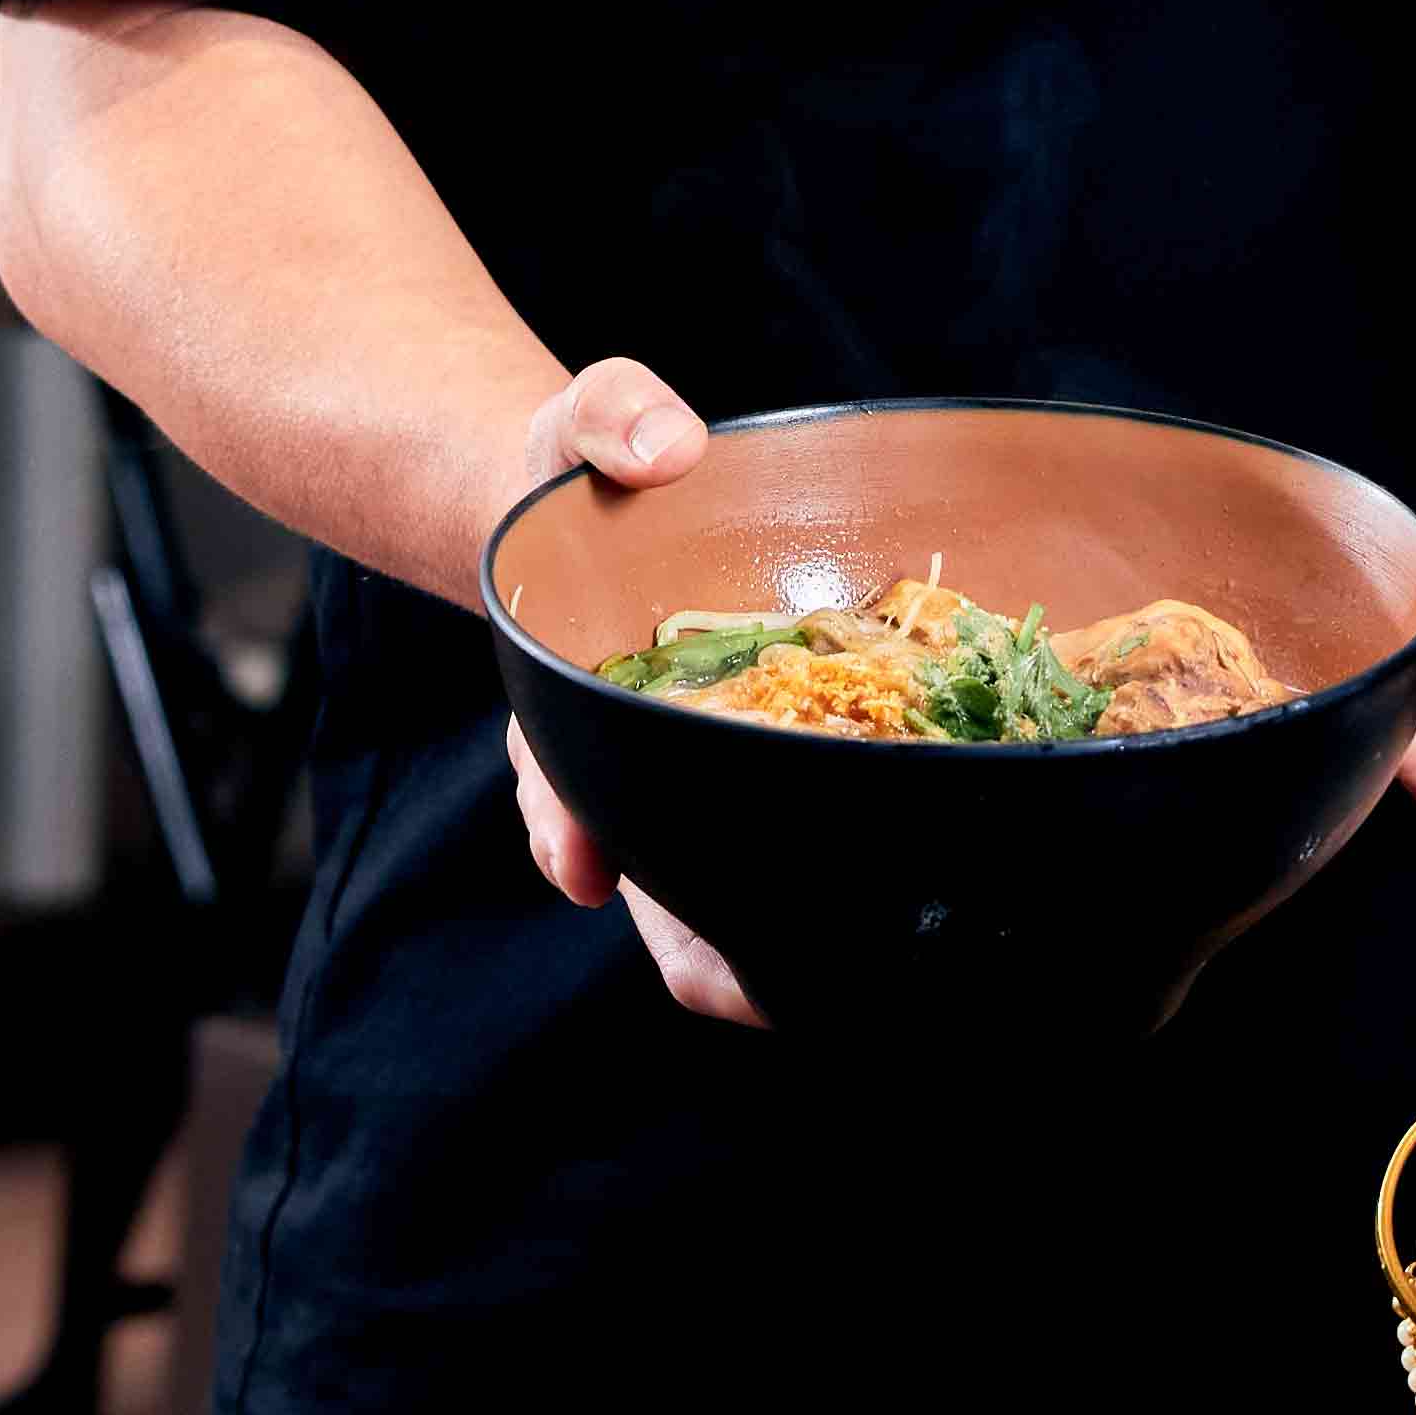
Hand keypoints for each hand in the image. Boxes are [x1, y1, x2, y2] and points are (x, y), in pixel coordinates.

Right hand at [499, 356, 762, 1027]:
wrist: (622, 500)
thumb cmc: (594, 469)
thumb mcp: (584, 423)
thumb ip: (612, 416)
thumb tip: (666, 447)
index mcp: (569, 686)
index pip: (553, 770)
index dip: (564, 820)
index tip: (579, 863)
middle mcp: (623, 748)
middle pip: (634, 856)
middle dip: (672, 928)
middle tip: (726, 985)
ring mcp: (690, 764)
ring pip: (705, 874)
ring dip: (740, 940)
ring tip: (790, 998)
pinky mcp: (762, 760)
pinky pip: (781, 830)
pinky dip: (811, 880)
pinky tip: (862, 933)